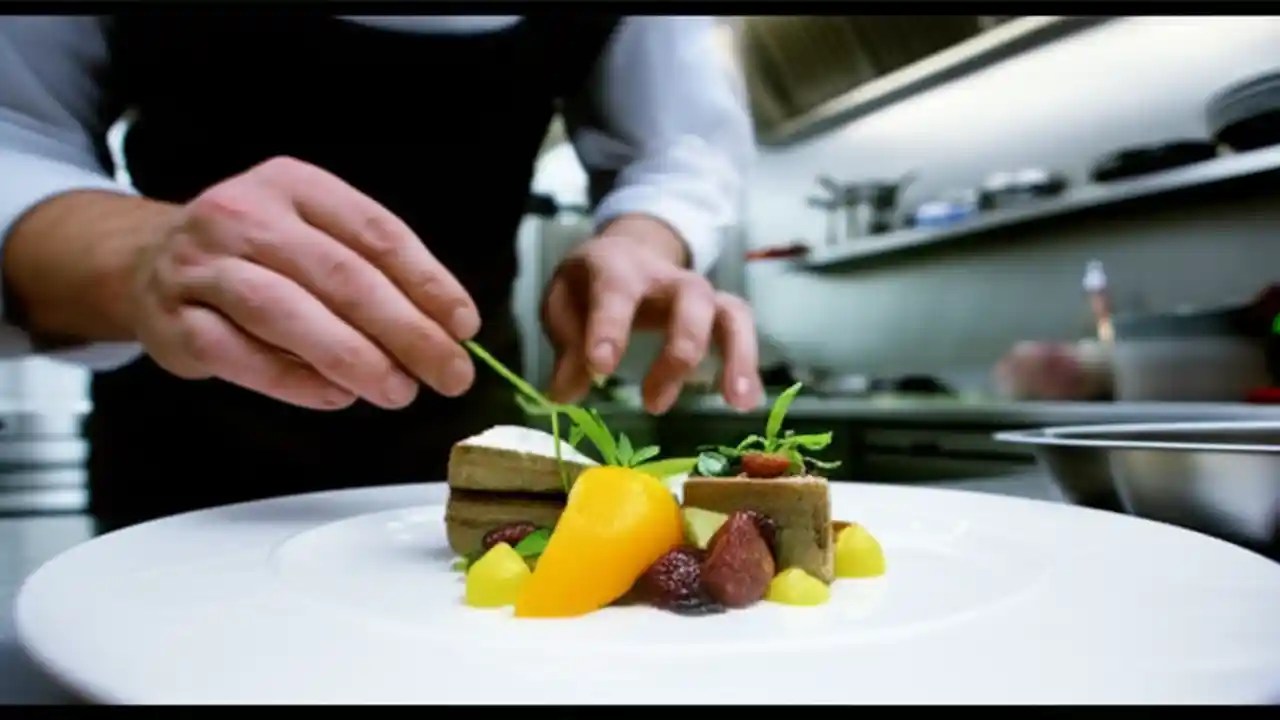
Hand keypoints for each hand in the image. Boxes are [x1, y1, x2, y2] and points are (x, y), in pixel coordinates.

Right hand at [126, 156, 478, 409]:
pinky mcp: (174, 321)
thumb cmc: (257, 256)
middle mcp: (244, 215)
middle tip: (449, 372)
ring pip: (289, 313)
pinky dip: (296, 382)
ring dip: (355, 358)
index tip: (465, 325)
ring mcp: (202, 266)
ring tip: (400, 391)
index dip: (428, 281)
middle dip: (406, 331)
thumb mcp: (313, 236)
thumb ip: (373, 272)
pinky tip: (339, 396)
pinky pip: (242, 356)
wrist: (148, 262)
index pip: (376, 233)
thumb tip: (445, 329)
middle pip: (341, 276)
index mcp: (294, 184)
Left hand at [540, 215, 762, 413]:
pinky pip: (741, 327)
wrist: (625, 253)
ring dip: (736, 356)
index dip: (609, 327)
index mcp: (616, 266)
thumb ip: (566, 344)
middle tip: (653, 403)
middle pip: (690, 298)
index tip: (601, 368)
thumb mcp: (563, 304)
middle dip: (679, 349)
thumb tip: (565, 395)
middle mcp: (666, 275)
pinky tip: (746, 401)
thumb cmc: (590, 285)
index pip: (617, 289)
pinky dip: (747, 363)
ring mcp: (698, 291)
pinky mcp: (717, 308)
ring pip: (728, 312)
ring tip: (736, 401)